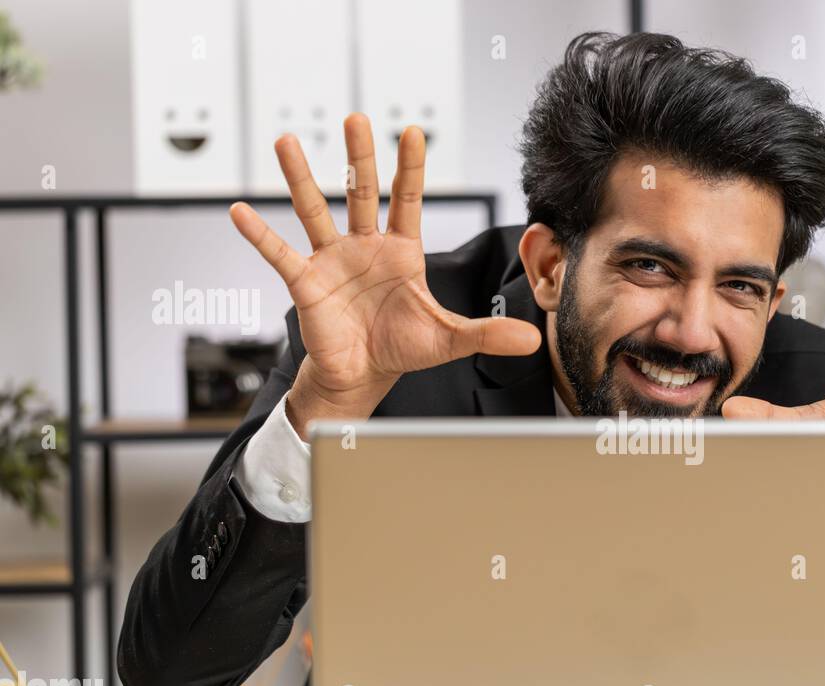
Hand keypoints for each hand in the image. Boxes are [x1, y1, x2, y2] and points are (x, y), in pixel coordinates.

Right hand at [229, 114, 540, 437]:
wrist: (364, 375)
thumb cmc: (403, 349)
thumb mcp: (451, 339)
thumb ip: (488, 333)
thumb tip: (533, 337)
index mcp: (401, 252)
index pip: (407, 200)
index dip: (410, 167)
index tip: (412, 131)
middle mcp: (365, 247)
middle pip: (361, 192)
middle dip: (360, 157)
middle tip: (356, 119)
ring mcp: (333, 260)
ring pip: (315, 210)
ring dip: (301, 177)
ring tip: (287, 140)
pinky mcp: (306, 282)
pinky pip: (279, 253)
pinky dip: (259, 234)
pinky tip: (240, 210)